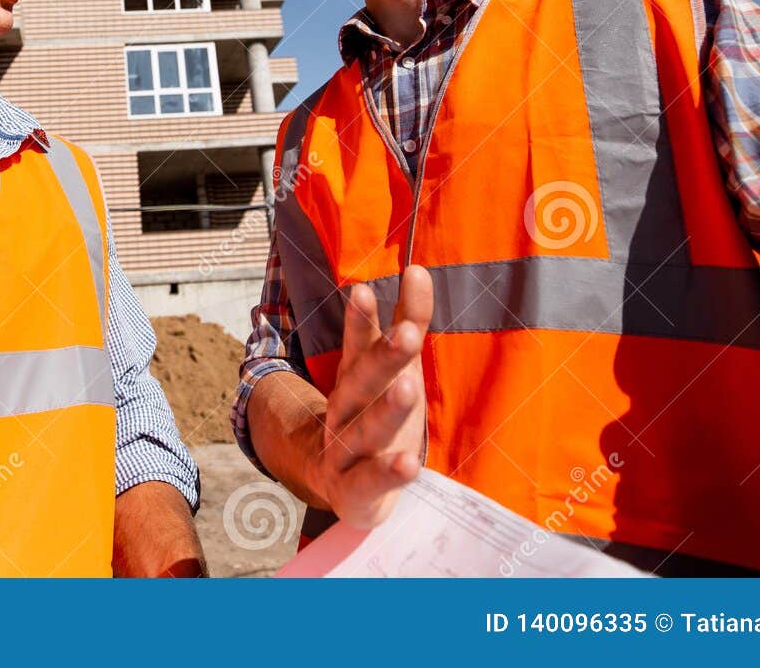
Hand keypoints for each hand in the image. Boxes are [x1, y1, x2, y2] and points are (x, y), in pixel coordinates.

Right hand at [308, 264, 432, 529]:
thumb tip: (417, 269)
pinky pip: (368, 482)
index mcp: (355, 379)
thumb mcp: (393, 369)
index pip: (357, 345)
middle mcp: (346, 410)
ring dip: (386, 410)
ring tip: (408, 389)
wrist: (342, 484)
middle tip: (406, 334)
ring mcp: (345, 450)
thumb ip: (407, 320)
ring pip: (364, 430)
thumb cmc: (375, 417)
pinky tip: (409, 462)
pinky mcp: (353, 490)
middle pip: (360, 383)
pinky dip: (387, 473)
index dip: (360, 321)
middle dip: (381, 359)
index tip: (364, 290)